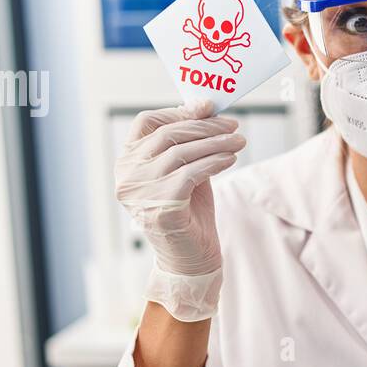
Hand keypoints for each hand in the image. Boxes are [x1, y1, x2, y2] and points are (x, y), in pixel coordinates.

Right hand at [116, 100, 244, 320]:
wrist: (190, 260)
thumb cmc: (188, 213)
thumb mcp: (184, 170)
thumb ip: (187, 144)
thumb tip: (204, 108)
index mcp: (126, 162)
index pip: (146, 123)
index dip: (177, 110)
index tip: (207, 106)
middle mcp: (127, 176)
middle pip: (167, 135)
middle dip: (205, 126)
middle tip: (233, 124)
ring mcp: (140, 193)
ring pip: (182, 152)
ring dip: (216, 142)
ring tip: (240, 141)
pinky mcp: (161, 207)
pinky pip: (192, 173)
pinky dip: (215, 161)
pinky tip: (231, 158)